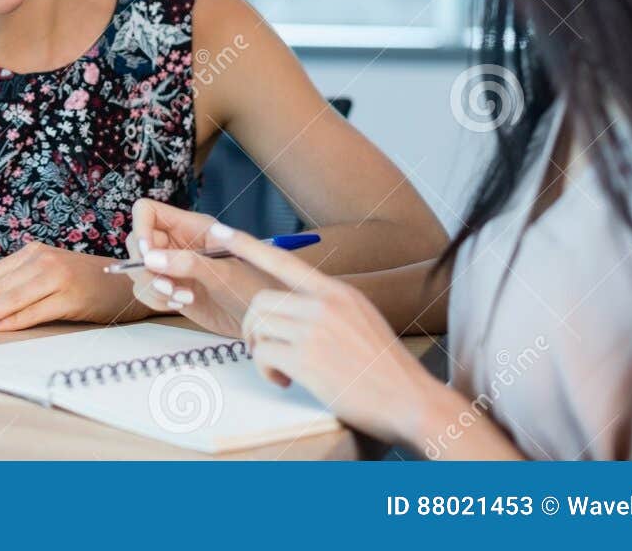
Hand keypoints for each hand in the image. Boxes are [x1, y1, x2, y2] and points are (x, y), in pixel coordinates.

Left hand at [0, 242, 149, 333]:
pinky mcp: (70, 296)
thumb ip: (19, 284)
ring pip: (11, 298)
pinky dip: (12, 320)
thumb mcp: (48, 275)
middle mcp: (42, 260)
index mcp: (32, 253)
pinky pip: (34, 310)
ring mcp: (57, 277)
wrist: (126, 283)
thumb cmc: (84, 282)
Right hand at [128, 199, 277, 336]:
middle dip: (144, 266)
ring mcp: (173, 267)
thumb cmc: (256, 287)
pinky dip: (156, 300)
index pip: (147, 211)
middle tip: (167, 285)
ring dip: (152, 286)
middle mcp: (178, 243)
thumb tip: (151, 259)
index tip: (148, 255)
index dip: (140, 229)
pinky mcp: (173, 290)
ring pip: (138, 270)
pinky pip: (147, 291)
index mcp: (191, 226)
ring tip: (179, 297)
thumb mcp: (225, 273)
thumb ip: (188, 263)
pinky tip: (181, 304)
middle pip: (137, 242)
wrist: (266, 320)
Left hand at [217, 223, 441, 445]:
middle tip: (264, 349)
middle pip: (261, 301)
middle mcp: (326, 304)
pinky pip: (263, 354)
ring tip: (282, 368)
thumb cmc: (385, 369)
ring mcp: (316, 330)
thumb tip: (292, 309)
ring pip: (259, 326)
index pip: (285, 261)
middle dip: (253, 327)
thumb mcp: (362, 320)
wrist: (412, 400)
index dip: (249, 246)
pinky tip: (287, 380)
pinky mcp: (307, 358)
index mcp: (338, 293)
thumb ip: (329, 308)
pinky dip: (267, 371)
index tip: (220, 231)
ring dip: (260, 350)